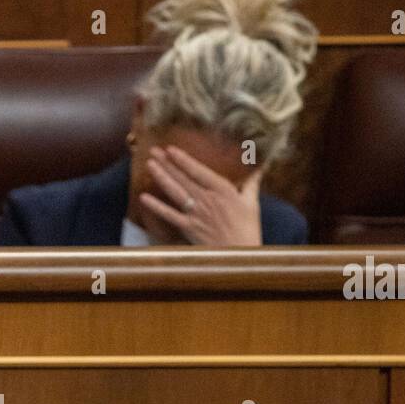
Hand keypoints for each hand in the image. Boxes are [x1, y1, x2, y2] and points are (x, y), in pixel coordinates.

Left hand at [139, 146, 262, 246]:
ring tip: (149, 164)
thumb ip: (252, 183)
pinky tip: (144, 197)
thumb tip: (260, 166)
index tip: (171, 149)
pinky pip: (169, 215)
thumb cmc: (248, 229)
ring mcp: (196, 214)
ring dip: (161, 177)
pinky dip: (156, 206)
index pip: (199, 171)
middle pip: (183, 178)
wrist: (240, 255)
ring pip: (175, 192)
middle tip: (153, 151)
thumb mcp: (252, 203)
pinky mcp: (188, 228)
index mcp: (223, 190)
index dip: (183, 159)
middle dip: (167, 163)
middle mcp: (207, 199)